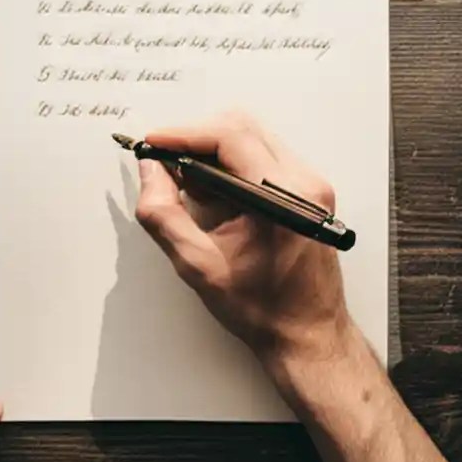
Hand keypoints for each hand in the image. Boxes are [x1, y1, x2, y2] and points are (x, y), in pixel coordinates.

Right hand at [134, 112, 350, 365]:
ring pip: (254, 138)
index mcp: (282, 198)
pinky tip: (216, 198)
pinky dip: (233, 166)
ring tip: (190, 188)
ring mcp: (312, 185)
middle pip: (243, 127)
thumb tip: (149, 171)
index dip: (183, 134)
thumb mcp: (198, 265)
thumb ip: (164, 214)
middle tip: (166, 165)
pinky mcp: (309, 192)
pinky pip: (265, 158)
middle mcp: (305, 183)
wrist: (307, 334)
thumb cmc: (262, 309)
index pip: (229, 137)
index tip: (153, 143)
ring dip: (214, 153)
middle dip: (197, 140)